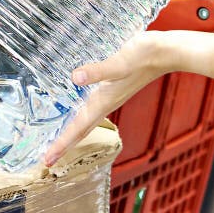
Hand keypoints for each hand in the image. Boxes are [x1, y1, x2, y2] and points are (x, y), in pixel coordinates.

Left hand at [44, 31, 172, 166]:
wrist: (167, 52)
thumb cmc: (145, 56)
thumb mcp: (120, 62)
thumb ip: (98, 71)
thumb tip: (75, 77)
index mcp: (104, 101)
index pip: (79, 128)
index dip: (62, 144)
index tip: (47, 160)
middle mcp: (106, 102)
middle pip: (82, 130)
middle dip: (64, 145)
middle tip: (48, 159)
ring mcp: (111, 96)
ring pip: (87, 120)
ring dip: (72, 133)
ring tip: (59, 140)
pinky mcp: (114, 86)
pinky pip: (93, 107)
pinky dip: (81, 114)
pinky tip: (76, 106)